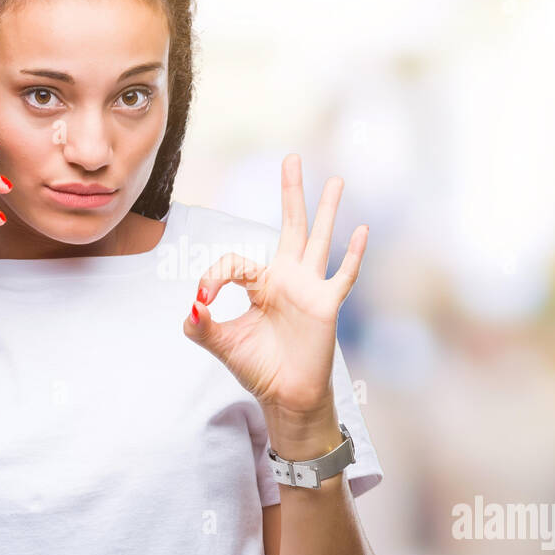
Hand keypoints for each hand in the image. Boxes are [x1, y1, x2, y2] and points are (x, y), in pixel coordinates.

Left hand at [183, 153, 367, 415]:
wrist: (284, 396)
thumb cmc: (257, 367)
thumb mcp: (219, 344)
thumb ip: (200, 325)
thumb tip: (192, 304)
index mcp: (260, 284)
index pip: (235, 263)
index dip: (214, 277)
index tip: (203, 298)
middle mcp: (287, 278)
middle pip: (290, 225)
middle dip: (290, 191)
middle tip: (291, 158)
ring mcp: (309, 288)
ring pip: (319, 240)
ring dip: (327, 210)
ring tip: (336, 180)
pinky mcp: (326, 305)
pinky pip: (342, 275)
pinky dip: (353, 255)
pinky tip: (362, 229)